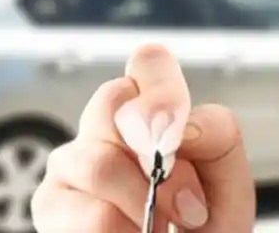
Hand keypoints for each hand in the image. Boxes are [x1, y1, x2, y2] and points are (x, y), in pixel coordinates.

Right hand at [32, 44, 256, 231]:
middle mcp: (105, 128)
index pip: (148, 62)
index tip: (180, 134)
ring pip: (101, 164)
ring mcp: (72, 161)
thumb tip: (187, 126)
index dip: (163, 87)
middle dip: (159, 161)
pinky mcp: (50, 203)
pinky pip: (93, 214)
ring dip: (144, 208)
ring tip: (161, 230)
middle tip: (187, 206)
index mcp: (150, 112)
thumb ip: (219, 141)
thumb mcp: (227, 186)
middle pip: (115, 101)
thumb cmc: (198, 230)